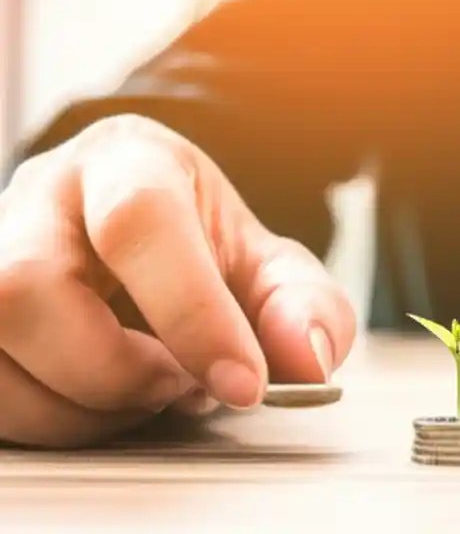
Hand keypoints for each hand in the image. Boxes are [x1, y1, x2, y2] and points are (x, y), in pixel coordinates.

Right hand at [0, 115, 355, 446]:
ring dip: (74, 405)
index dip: (192, 312)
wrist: (139, 237)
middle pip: (26, 288)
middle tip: (177, 385)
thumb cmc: (200, 248)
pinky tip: (97, 406)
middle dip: (113, 369)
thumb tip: (307, 358)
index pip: (138, 221)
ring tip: (143, 395)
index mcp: (128, 162)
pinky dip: (45, 420)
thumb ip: (305, 306)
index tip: (243, 382)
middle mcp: (40, 198)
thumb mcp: (271, 266)